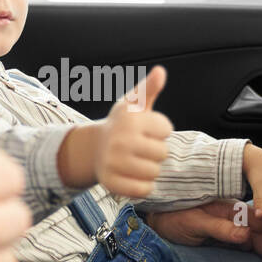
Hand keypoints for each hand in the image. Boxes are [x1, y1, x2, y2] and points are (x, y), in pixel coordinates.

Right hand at [93, 65, 172, 197]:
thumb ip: (149, 88)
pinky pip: (144, 190)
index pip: (166, 129)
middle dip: (156, 151)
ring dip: (150, 168)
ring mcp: (114, 163)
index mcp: (129, 119)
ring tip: (137, 160)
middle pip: (163, 153)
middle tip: (141, 147)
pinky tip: (134, 175)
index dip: (160, 130)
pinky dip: (143, 185)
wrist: (96, 148)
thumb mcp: (134, 103)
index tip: (146, 129)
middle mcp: (120, 140)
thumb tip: (161, 71)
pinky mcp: (111, 183)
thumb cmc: (122, 124)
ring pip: (155, 172)